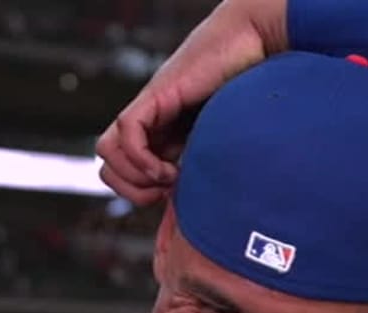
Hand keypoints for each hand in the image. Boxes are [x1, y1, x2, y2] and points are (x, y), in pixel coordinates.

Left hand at [96, 0, 288, 204]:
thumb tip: (197, 214)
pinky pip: (128, 132)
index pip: (121, 171)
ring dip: (133, 176)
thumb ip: (206, 170)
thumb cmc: (253, 91)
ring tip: (168, 177)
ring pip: (107, 150)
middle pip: (107, 164)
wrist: (260, 43)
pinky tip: (172, 166)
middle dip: (131, 189)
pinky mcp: (158, 95)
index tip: (171, 195)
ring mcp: (150, 108)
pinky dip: (143, 159)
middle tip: (165, 191)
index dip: (137, 191)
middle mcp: (150, 121)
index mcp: (162, 134)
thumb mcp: (224, 143)